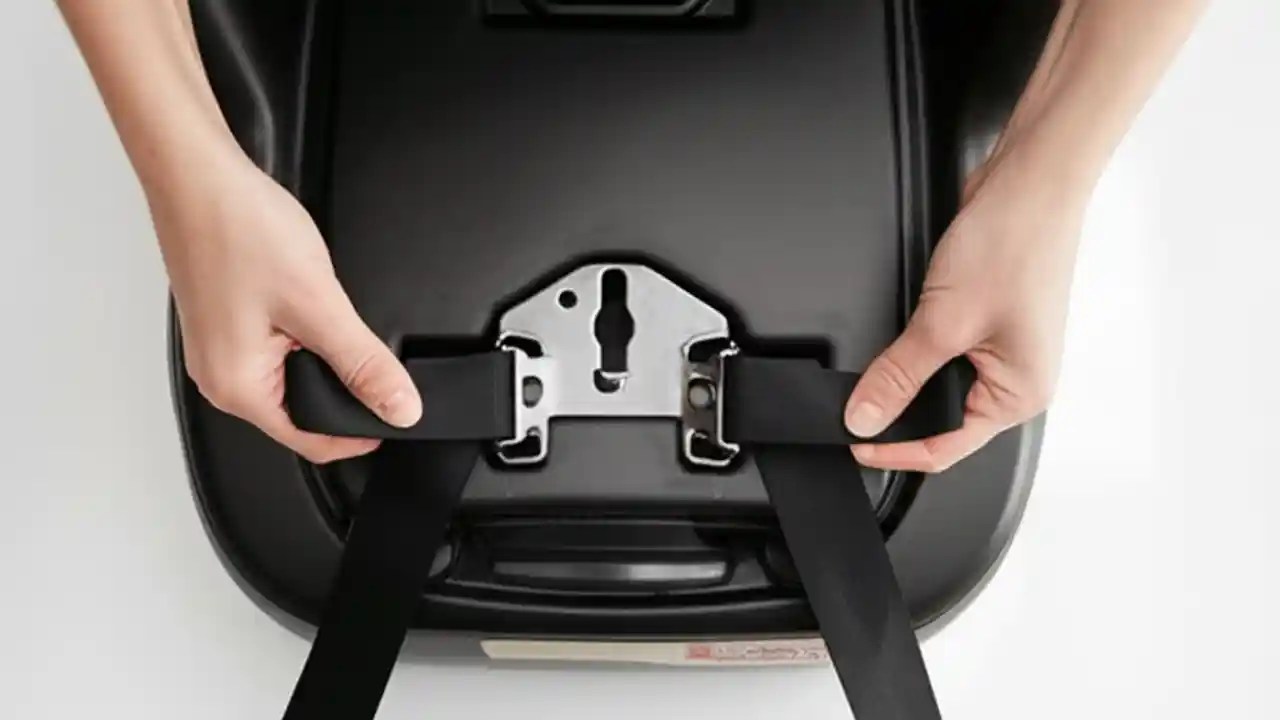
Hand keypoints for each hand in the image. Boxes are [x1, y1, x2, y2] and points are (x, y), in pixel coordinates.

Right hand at [149, 154, 421, 462]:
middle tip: (367, 346)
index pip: (313, 441)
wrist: (196, 174)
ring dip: (324, 356)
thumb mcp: (319, 304)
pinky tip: (308, 300)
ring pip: (294, 378)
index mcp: (237, 387)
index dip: (362, 431)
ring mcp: (220, 350)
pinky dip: (304, 334)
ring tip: (326, 309)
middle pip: (303, 412)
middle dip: (343, 388)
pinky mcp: (225, 324)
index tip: (396, 411)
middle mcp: (220, 377)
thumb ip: (364, 362)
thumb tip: (400, 407)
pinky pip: (278, 350)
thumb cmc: (237, 229)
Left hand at [844, 148, 1087, 472]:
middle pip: (941, 419)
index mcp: (1020, 394)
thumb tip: (864, 416)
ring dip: (905, 379)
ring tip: (874, 370)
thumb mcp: (943, 322)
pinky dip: (914, 350)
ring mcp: (1002, 347)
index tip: (854, 443)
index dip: (894, 451)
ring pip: (938, 384)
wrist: (1031, 180)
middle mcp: (1017, 377)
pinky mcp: (985, 318)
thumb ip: (898, 376)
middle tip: (852, 408)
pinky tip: (900, 336)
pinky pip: (942, 351)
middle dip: (897, 415)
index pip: (945, 446)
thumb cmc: (1015, 243)